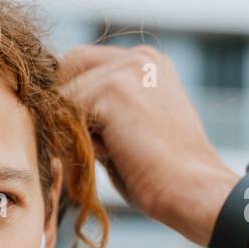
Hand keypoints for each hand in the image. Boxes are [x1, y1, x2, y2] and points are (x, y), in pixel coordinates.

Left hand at [59, 44, 239, 244]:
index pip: (80, 64)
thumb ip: (101, 112)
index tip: (89, 139)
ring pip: (62, 97)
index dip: (72, 101)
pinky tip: (111, 156)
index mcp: (145, 63)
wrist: (192, 190)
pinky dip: (76, 143)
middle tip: (93, 150)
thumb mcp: (129, 129)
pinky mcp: (113, 88)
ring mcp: (126, 69)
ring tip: (109, 156)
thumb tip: (56, 112)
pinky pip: (64, 115)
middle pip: (66, 72)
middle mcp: (137, 57)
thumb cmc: (161, 174)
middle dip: (66, 110)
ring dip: (72, 133)